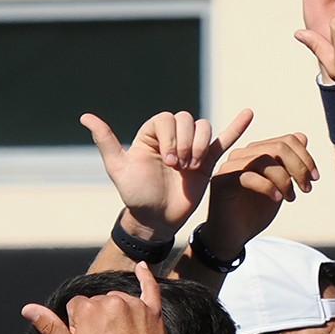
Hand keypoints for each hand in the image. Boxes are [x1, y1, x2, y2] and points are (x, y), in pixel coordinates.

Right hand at [22, 263, 172, 333]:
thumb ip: (49, 326)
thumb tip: (29, 308)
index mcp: (87, 309)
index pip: (76, 306)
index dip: (79, 325)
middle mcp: (111, 301)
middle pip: (96, 301)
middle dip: (97, 318)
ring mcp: (133, 305)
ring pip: (117, 299)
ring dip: (115, 312)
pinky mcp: (152, 311)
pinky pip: (150, 287)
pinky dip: (146, 277)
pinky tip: (142, 267)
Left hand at [83, 108, 252, 238]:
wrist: (156, 220)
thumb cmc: (136, 195)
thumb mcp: (119, 168)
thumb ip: (106, 141)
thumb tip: (85, 116)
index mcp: (152, 134)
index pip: (166, 120)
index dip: (171, 137)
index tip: (168, 161)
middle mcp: (173, 136)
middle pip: (187, 120)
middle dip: (186, 141)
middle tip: (179, 167)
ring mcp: (192, 147)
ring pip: (204, 128)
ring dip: (200, 144)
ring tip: (191, 167)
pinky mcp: (207, 161)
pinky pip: (224, 140)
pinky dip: (236, 127)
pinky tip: (248, 113)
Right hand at [202, 133, 318, 259]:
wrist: (233, 236)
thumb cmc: (255, 212)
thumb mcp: (279, 186)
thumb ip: (289, 164)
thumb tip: (302, 136)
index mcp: (257, 152)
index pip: (286, 140)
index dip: (305, 157)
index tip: (315, 177)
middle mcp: (243, 154)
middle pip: (278, 147)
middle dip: (299, 167)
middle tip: (306, 188)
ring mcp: (231, 166)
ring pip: (264, 159)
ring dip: (284, 179)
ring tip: (290, 198)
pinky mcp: (222, 181)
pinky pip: (248, 176)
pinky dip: (268, 187)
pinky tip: (277, 199)